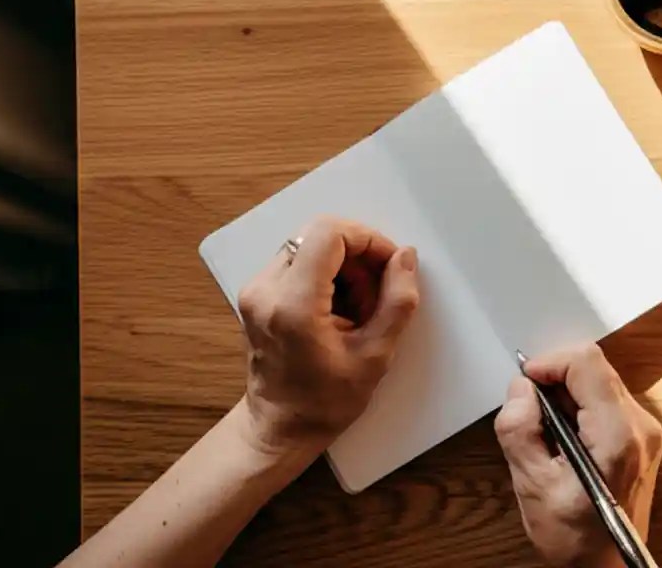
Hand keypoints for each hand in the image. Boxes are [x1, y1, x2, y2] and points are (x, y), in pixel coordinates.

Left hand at [236, 216, 419, 452]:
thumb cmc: (323, 402)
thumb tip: (405, 259)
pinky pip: (298, 263)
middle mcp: (266, 291)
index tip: (389, 264)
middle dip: (359, 258)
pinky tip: (339, 311)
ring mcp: (256, 291)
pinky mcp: (257, 294)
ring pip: (311, 247)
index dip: (368, 240)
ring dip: (344, 268)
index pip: (329, 234)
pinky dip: (326, 276)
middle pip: (320, 237)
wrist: (279, 428)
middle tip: (376, 297)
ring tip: (358, 311)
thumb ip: (397, 301)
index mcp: (293, 305)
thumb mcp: (375, 355)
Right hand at [495, 344, 661, 567]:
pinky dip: (579, 410)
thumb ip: (520, 431)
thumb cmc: (577, 540)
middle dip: (555, 382)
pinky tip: (565, 442)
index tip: (525, 384)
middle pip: (593, 369)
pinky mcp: (642, 438)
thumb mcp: (533, 487)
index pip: (586, 362)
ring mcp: (646, 432)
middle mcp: (641, 427)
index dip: (549, 363)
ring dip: (566, 398)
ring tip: (548, 437)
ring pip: (599, 383)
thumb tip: (519, 390)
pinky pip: (606, 402)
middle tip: (531, 416)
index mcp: (617, 436)